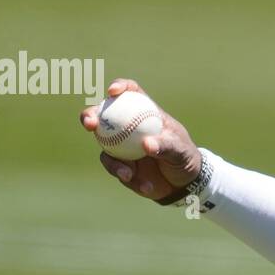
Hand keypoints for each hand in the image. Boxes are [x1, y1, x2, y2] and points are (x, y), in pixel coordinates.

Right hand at [78, 78, 201, 201]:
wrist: (184, 184)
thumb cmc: (184, 157)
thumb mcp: (180, 150)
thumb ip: (165, 145)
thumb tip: (146, 144)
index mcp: (145, 113)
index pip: (131, 93)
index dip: (119, 87)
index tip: (113, 92)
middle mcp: (129, 127)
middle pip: (103, 114)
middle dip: (90, 115)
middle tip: (90, 123)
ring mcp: (121, 146)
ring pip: (104, 146)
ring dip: (113, 162)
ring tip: (128, 176)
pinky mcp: (120, 165)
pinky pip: (115, 169)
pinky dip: (129, 178)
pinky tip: (146, 187)